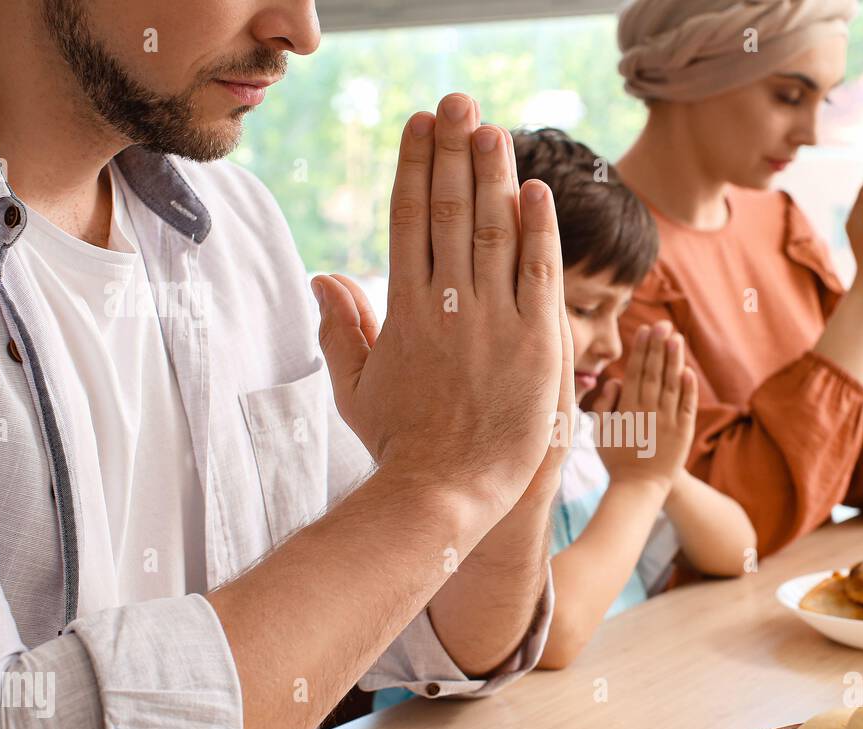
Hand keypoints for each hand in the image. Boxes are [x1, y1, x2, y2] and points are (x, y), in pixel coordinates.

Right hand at [313, 94, 567, 520]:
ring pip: (494, 232)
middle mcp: (446, 305)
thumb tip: (323, 277)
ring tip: (493, 129)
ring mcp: (493, 322)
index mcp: (402, 311)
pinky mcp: (536, 343)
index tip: (419, 126)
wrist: (447, 493)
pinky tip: (537, 191)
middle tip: (458, 102)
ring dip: (494, 175)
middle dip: (453, 151)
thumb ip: (342, 328)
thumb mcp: (356, 387)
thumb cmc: (401, 445)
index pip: (408, 220)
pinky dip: (538, 232)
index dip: (415, 167)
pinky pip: (539, 276)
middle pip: (450, 211)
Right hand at [591, 322, 696, 493]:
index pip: (636, 373)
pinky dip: (688, 388)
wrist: (639, 488)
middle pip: (654, 373)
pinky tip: (688, 371)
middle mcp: (648, 412)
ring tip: (676, 338)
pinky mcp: (683, 432)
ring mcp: (668, 422)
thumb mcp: (600, 432)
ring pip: (672, 385)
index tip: (645, 330)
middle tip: (662, 324)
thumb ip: (605, 404)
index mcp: (627, 410)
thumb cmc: (616, 458)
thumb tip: (616, 380)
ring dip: (674, 360)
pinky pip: (687, 406)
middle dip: (658, 347)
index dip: (642, 350)